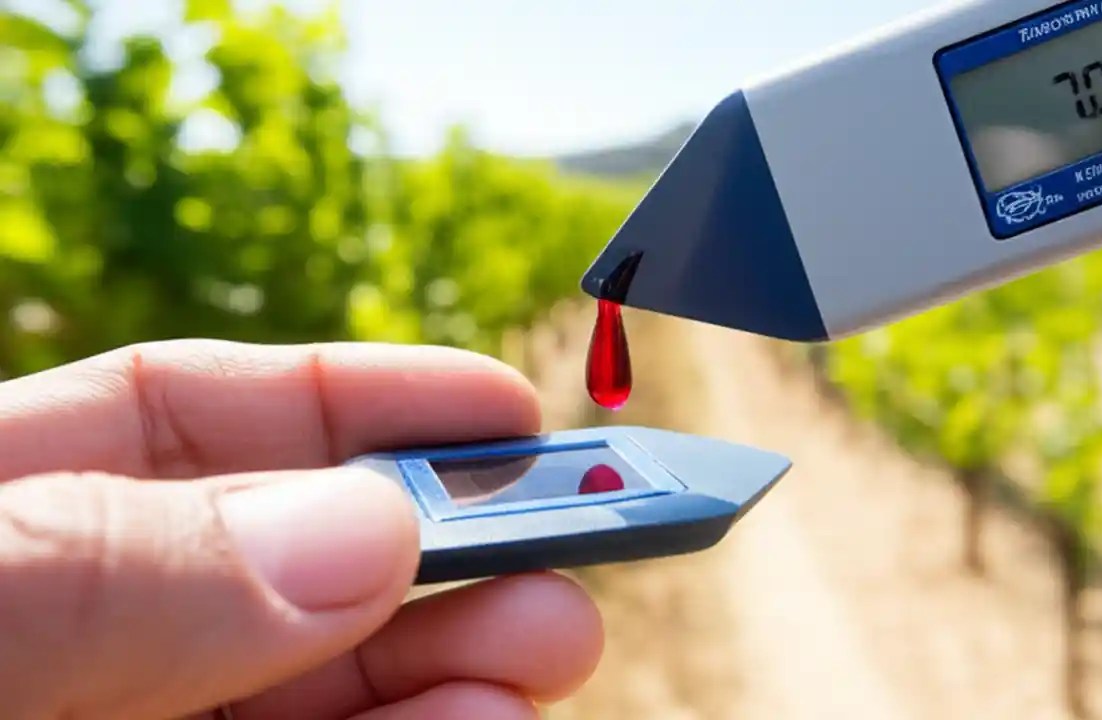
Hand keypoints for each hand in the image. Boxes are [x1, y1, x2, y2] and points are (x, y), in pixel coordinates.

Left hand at [0, 341, 603, 719]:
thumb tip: (362, 530)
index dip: (355, 401)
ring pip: (314, 684)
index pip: (179, 420)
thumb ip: (111, 561)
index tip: (501, 404)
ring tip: (554, 640)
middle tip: (565, 539)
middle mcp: (72, 624)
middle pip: (281, 562)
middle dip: (438, 542)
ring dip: (452, 657)